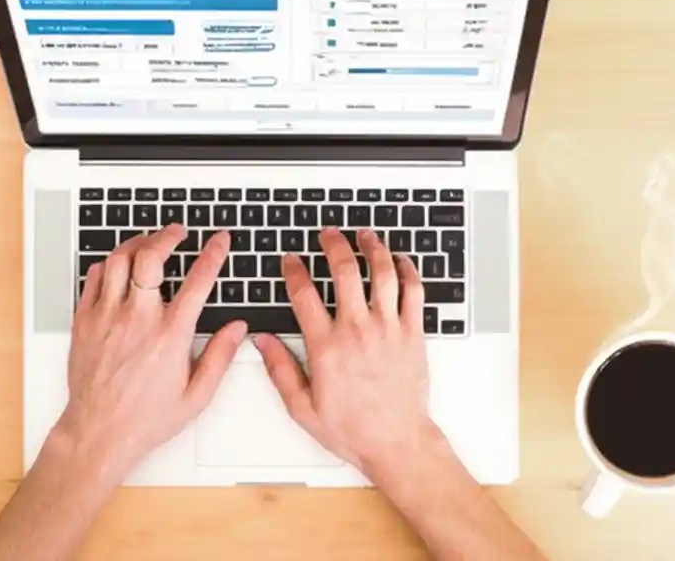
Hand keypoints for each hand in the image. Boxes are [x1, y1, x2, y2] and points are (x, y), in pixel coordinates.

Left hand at [52, 225, 246, 481]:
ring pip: (118, 260)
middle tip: (177, 231)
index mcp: (170, 335)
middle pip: (150, 257)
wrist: (98, 433)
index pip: (198, 281)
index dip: (213, 254)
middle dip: (167, 235)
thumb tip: (237, 329)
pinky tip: (118, 266)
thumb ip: (220, 357)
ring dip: (136, 244)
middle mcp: (137, 319)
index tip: (219, 241)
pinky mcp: (85, 322)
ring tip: (148, 242)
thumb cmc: (144, 419)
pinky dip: (108, 265)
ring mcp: (107, 318)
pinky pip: (93, 279)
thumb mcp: (196, 396)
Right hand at [254, 227, 434, 481]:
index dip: (294, 271)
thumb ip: (280, 370)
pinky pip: (413, 291)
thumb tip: (262, 342)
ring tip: (365, 235)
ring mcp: (388, 329)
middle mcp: (357, 330)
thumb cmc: (352, 429)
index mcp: (326, 346)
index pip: (304, 294)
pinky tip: (400, 260)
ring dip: (372, 248)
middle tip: (329, 234)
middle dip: (333, 245)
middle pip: (344, 271)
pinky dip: (407, 270)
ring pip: (381, 273)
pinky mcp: (413, 334)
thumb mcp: (302, 407)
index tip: (291, 261)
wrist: (396, 441)